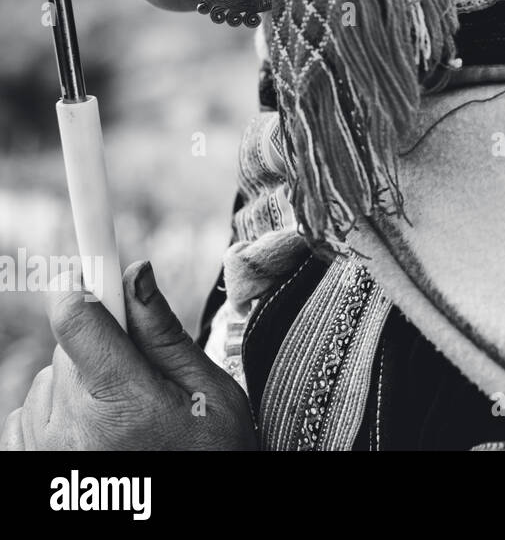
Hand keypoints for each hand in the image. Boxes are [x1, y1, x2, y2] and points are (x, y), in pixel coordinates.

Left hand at [0, 260, 257, 449]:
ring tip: (122, 420)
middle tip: (143, 380)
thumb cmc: (210, 457)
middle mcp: (70, 430)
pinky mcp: (23, 465)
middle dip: (103, 350)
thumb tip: (133, 275)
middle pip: (70, 350)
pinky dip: (58, 415)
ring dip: (80, 386)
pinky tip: (95, 437)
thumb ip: (163, 335)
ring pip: (50, 381)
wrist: (193, 523)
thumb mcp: (210, 394)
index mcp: (123, 404)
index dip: (87, 283)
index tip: (94, 261)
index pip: (76, 318)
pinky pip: (30, 412)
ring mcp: (39, 453)